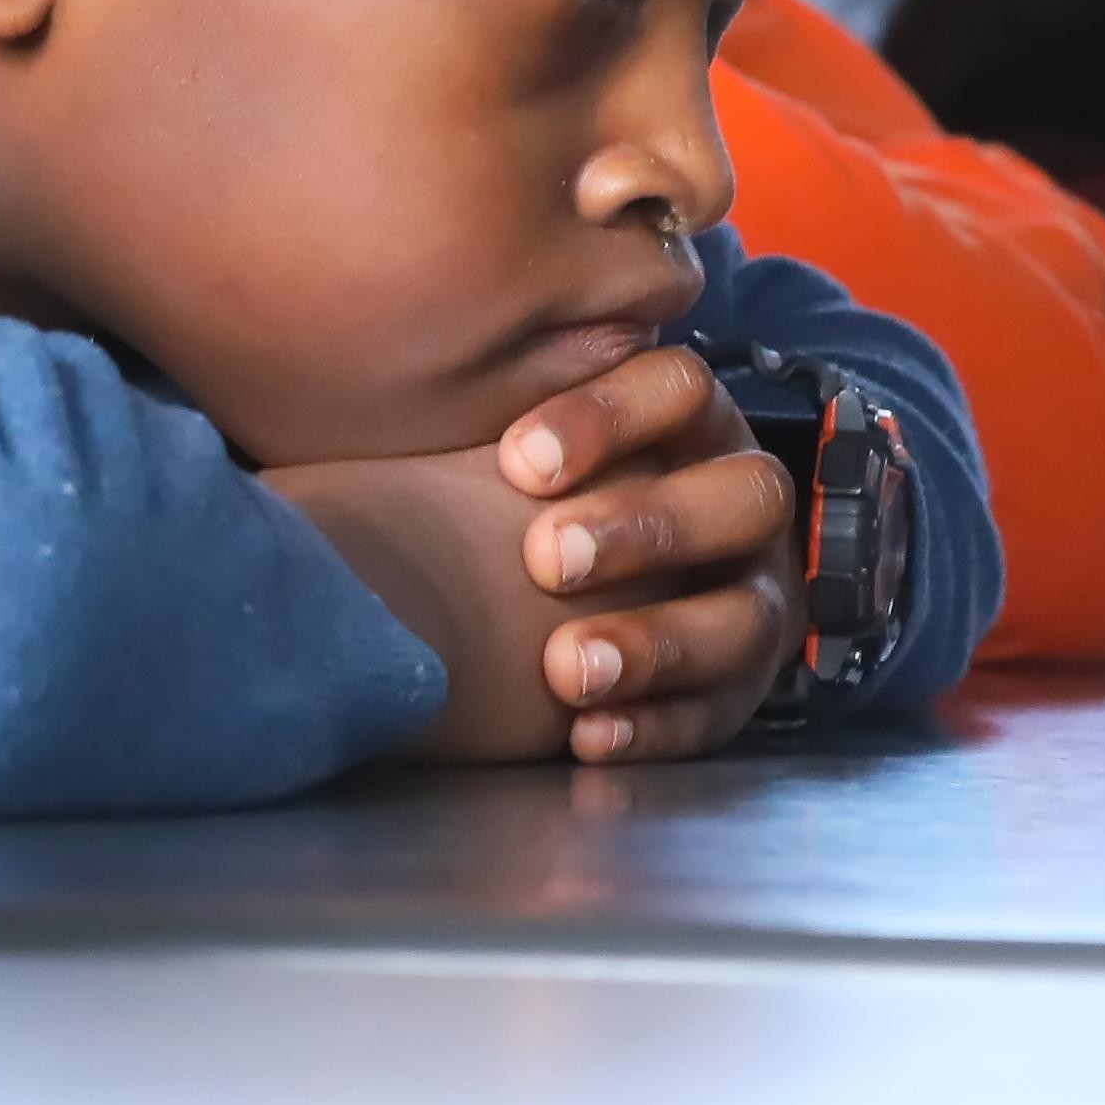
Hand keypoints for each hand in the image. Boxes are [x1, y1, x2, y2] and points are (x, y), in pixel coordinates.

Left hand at [272, 346, 807, 764]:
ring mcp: (746, 597)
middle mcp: (730, 499)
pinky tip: (587, 734)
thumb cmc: (477, 511)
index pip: (679, 388)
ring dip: (659, 642)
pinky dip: (654, 725)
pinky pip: (716, 713)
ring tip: (568, 668)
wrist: (496, 612)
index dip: (610, 419)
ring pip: (744, 616)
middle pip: (742, 494)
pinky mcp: (730, 688)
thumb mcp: (480, 458)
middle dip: (650, 525)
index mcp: (679, 422)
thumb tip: (358, 370)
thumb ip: (468, 428)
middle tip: (546, 559)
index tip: (513, 464)